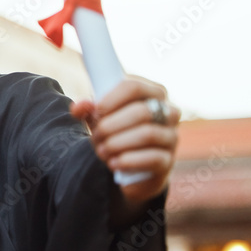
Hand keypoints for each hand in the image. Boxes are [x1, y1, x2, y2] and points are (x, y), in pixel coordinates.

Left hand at [70, 77, 178, 205]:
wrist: (127, 163)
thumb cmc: (115, 129)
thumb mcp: (99, 116)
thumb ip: (87, 108)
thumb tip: (78, 107)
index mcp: (152, 92)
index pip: (133, 87)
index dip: (111, 99)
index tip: (96, 110)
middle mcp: (168, 112)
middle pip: (141, 111)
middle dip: (111, 125)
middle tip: (97, 135)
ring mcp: (171, 136)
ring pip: (148, 134)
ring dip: (118, 143)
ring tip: (101, 150)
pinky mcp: (168, 160)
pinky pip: (153, 158)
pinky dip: (129, 161)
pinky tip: (113, 163)